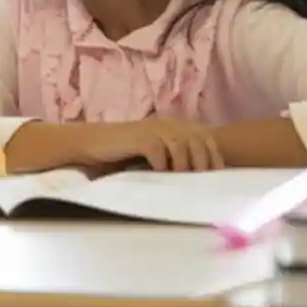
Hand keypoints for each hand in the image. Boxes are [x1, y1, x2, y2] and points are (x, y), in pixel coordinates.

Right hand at [77, 119, 224, 171]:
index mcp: (175, 125)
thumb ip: (178, 157)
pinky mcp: (139, 137)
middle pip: (198, 140)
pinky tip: (156, 173)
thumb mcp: (157, 154)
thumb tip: (204, 176)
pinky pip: (158, 150)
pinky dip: (161, 164)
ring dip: (183, 165)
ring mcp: (153, 129)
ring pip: (182, 144)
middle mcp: (168, 123)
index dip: (214, 157)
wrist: (91, 145)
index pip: (207, 138)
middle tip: (198, 183)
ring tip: (178, 180)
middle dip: (202, 163)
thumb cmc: (124, 154)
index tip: (215, 177)